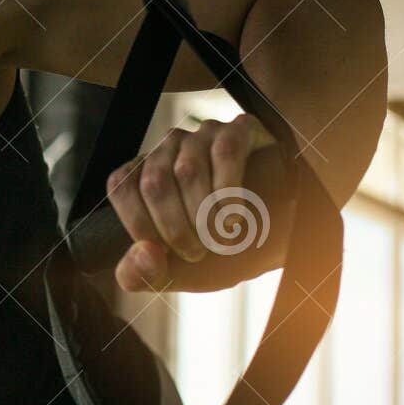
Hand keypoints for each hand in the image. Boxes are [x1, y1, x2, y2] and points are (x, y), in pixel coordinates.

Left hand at [104, 113, 277, 292]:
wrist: (282, 241)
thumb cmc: (222, 252)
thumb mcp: (175, 273)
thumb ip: (141, 274)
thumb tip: (144, 255)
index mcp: (145, 175)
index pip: (121, 186)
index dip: (139, 224)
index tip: (165, 252)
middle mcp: (169, 148)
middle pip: (155, 183)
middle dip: (176, 229)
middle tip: (199, 252)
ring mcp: (204, 135)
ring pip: (188, 171)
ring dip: (206, 217)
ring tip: (224, 240)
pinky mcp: (240, 131)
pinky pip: (225, 154)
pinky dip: (230, 195)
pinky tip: (237, 218)